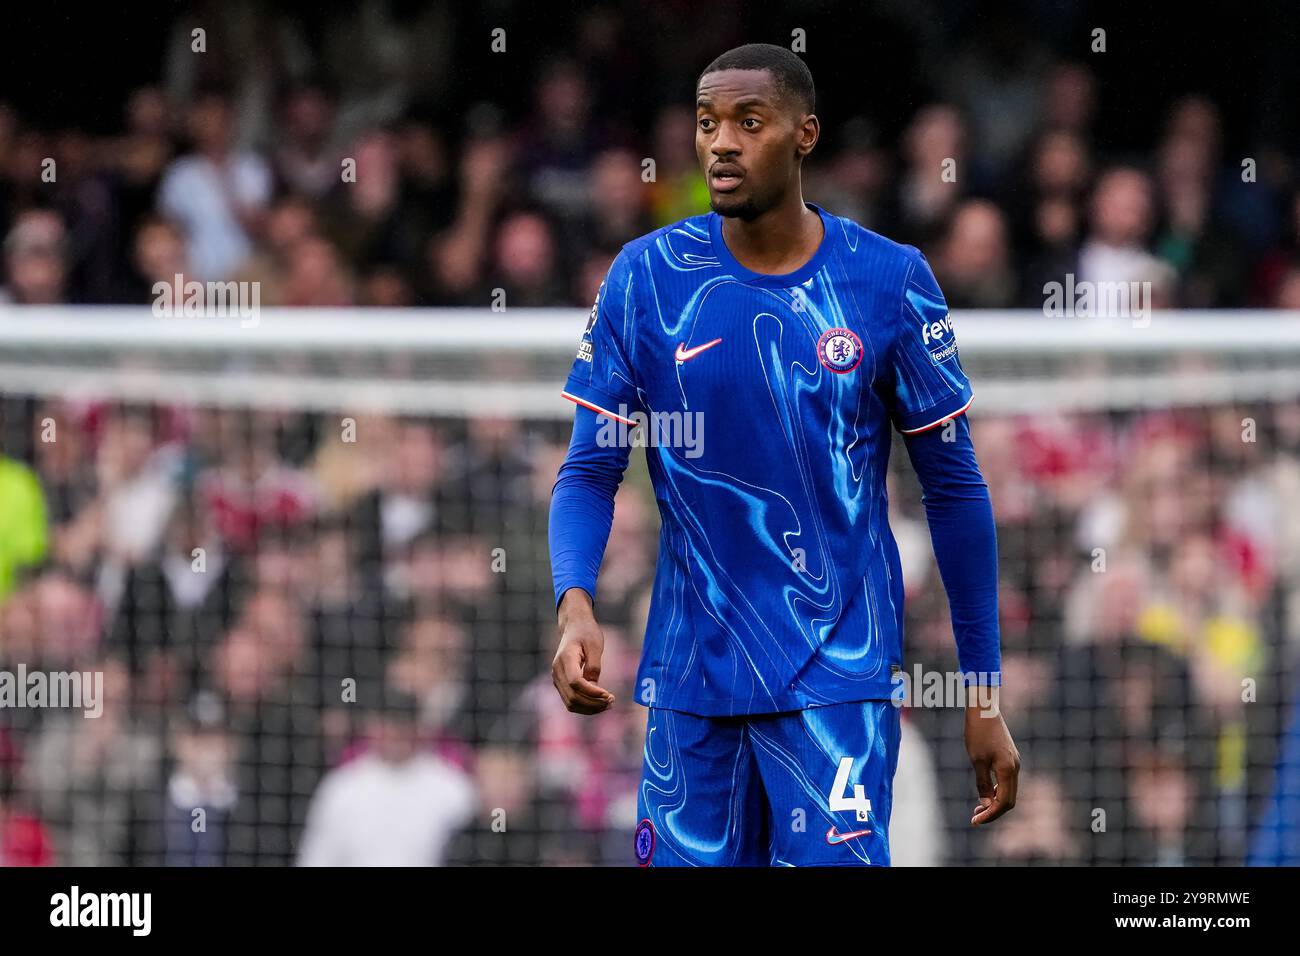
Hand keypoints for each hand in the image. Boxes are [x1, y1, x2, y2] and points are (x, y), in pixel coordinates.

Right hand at [552, 589, 614, 714]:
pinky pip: (570, 700)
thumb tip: (594, 686)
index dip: (592, 692)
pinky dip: (585, 706)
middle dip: (593, 704)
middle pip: (572, 697)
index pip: (576, 683)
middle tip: (612, 702)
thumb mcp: (595, 645)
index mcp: (566, 658)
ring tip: (608, 705)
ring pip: (570, 703)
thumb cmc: (586, 632)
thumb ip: (594, 666)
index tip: (609, 694)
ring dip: (589, 708)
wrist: (573, 626)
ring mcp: (557, 678)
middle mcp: (557, 671)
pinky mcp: (561, 683)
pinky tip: (599, 703)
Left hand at [964, 686, 1019, 824]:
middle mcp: (1015, 768)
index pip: (1003, 803)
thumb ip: (982, 784)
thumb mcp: (976, 760)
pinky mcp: (1009, 757)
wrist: (983, 708)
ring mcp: (1014, 762)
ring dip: (995, 802)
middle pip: (1009, 800)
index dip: (990, 815)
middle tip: (975, 818)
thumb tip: (986, 805)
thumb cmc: (977, 732)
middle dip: (993, 811)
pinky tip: (984, 792)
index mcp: (1008, 770)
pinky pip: (1006, 781)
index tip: (974, 821)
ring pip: (1009, 790)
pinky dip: (997, 791)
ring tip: (977, 809)